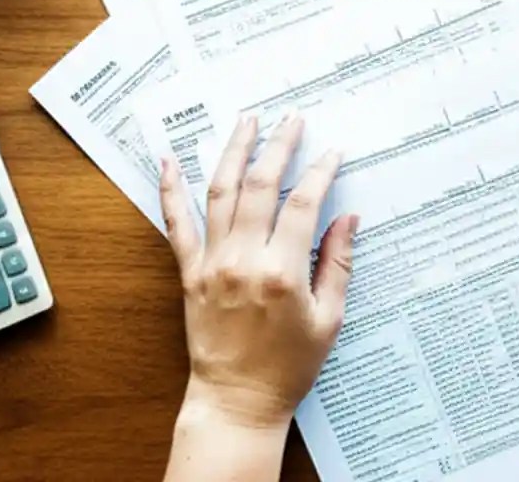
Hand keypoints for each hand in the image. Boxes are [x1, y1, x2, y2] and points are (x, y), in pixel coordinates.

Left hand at [159, 112, 357, 430]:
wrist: (237, 400)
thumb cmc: (288, 367)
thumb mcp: (329, 319)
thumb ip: (338, 263)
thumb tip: (349, 218)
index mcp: (283, 272)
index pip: (304, 204)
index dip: (320, 172)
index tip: (333, 151)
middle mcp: (244, 260)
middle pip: (261, 185)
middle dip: (279, 145)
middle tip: (292, 118)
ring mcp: (212, 264)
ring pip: (220, 192)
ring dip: (233, 151)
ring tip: (246, 121)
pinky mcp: (189, 274)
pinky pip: (177, 224)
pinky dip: (171, 189)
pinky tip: (169, 160)